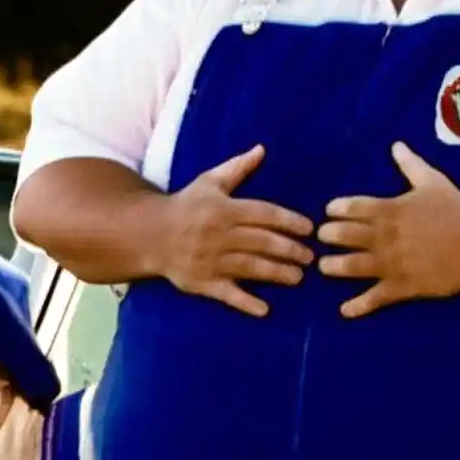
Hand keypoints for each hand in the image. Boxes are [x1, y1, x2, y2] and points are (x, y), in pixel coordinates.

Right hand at [159, 145, 314, 316]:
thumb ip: (237, 168)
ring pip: (250, 267)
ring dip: (276, 273)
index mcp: (224, 209)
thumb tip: (262, 149)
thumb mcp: (209, 182)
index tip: (309, 228)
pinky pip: (227, 294)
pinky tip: (265, 310)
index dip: (288, 221)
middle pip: (261, 242)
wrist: (148, 234)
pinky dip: (245, 302)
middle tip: (311, 257)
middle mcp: (219, 234)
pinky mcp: (203, 283)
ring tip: (298, 277)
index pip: (263, 214)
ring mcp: (211, 261)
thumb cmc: (186, 205)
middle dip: (289, 250)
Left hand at [318, 142, 459, 317]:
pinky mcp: (400, 286)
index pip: (352, 208)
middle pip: (344, 236)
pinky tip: (344, 311)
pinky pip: (375, 298)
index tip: (328, 211)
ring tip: (323, 267)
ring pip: (352, 266)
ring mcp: (389, 263)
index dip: (336, 209)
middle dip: (328, 236)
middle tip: (321, 237)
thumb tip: (396, 144)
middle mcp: (382, 237)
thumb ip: (410, 165)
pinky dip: (358, 306)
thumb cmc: (455, 210)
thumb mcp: (432, 182)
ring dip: (333, 267)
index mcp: (388, 210)